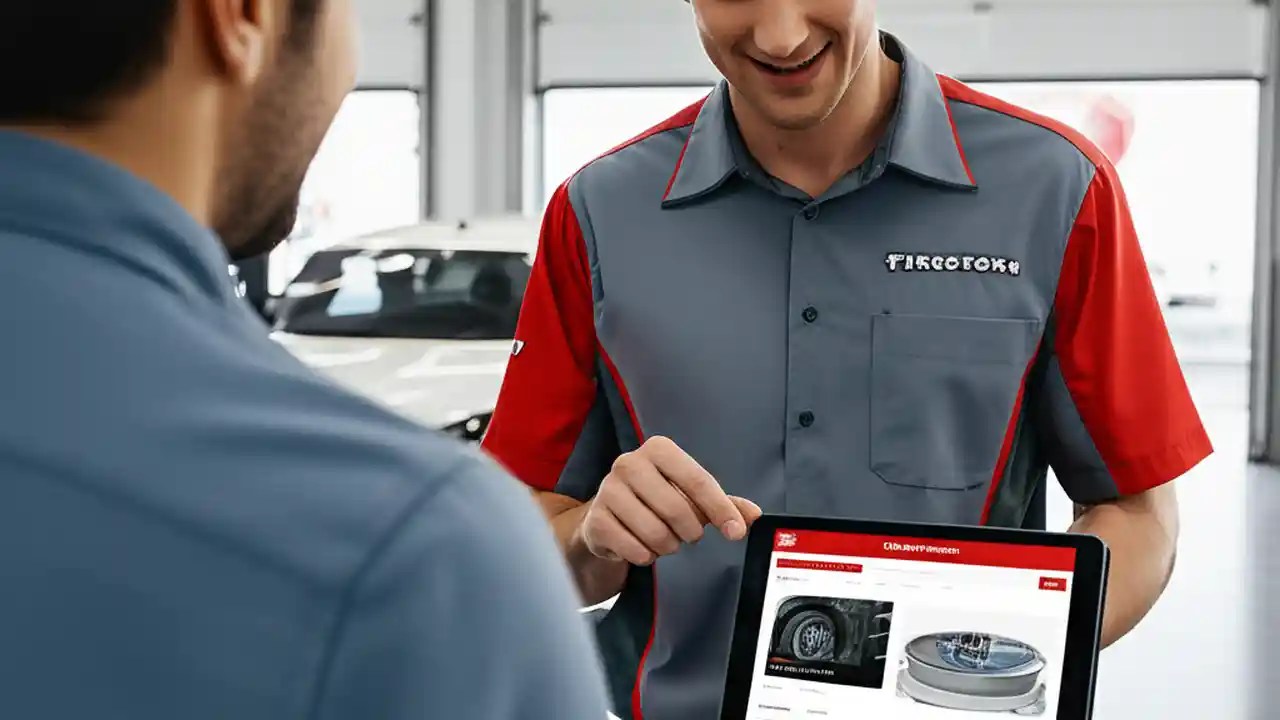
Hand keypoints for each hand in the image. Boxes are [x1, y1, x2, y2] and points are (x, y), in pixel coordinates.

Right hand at [580, 436, 761, 565]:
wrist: (607, 516)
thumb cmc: (655, 500)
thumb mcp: (691, 497)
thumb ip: (725, 504)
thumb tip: (754, 515)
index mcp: (658, 449)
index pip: (698, 481)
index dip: (721, 509)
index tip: (735, 532)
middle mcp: (629, 463)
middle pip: (678, 510)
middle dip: (690, 532)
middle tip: (687, 534)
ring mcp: (608, 490)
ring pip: (656, 534)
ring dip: (667, 546)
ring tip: (663, 538)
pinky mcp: (596, 520)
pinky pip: (635, 549)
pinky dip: (646, 556)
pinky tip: (641, 545)